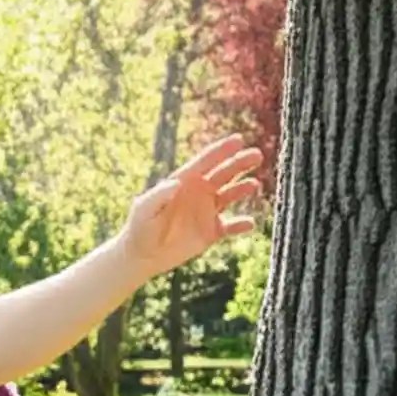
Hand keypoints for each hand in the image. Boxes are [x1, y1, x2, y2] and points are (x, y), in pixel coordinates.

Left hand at [118, 133, 263, 278]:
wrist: (142, 255)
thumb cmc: (139, 228)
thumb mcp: (144, 209)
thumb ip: (158, 195)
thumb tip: (175, 182)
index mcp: (184, 182)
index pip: (205, 162)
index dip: (221, 150)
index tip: (238, 139)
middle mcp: (199, 193)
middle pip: (224, 173)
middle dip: (240, 163)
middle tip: (256, 155)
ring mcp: (207, 211)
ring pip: (231, 195)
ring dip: (243, 189)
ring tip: (254, 184)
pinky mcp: (211, 231)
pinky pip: (231, 226)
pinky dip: (241, 224)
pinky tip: (249, 223)